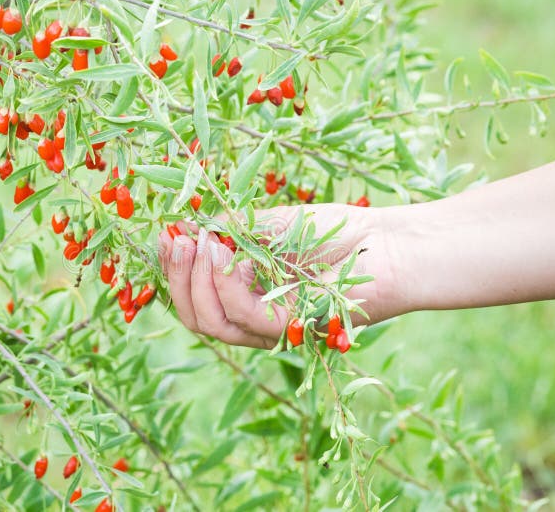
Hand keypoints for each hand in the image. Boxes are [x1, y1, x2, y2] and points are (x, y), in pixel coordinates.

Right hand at [157, 204, 409, 347]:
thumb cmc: (336, 232)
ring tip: (201, 245)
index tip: (165, 234)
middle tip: (176, 241)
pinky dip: (231, 286)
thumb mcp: (271, 224)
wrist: (389, 243)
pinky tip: (236, 258)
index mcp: (248, 293)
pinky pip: (247, 317)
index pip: (198, 295)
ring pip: (215, 324)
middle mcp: (256, 317)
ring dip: (198, 283)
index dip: (175, 270)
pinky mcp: (294, 329)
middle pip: (199, 317)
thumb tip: (185, 228)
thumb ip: (230, 231)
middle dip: (179, 279)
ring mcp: (274, 327)